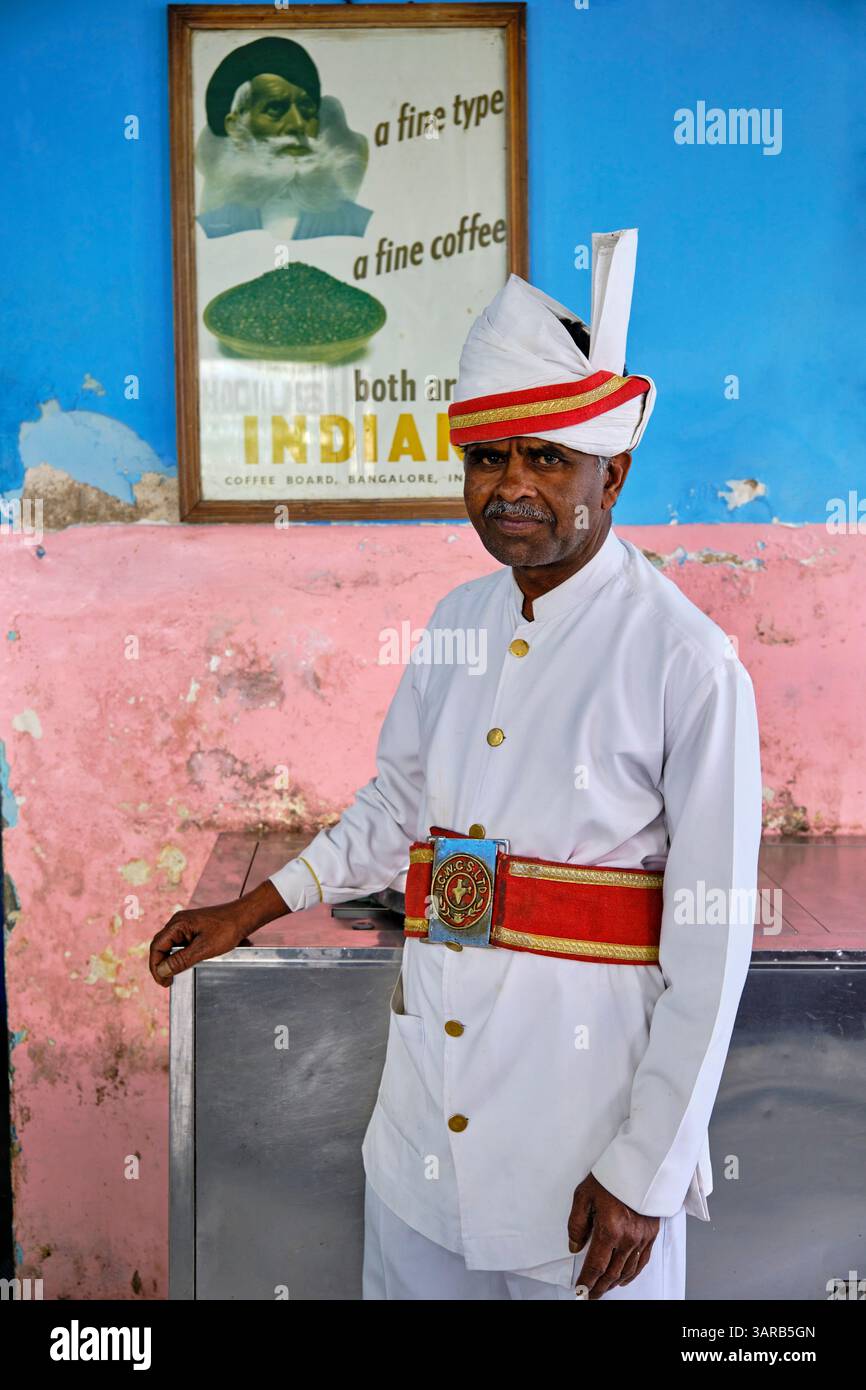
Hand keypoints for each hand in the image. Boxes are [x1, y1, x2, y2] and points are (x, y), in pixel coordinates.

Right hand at [148, 902, 249, 987]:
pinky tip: (183, 964)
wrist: (243, 917)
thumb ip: (181, 960)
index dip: (156, 967)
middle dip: (160, 965)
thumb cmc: (227, 929)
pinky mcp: (192, 928)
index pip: (156, 947)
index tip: (163, 981)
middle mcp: (178, 922)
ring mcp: (185, 924)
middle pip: (160, 946)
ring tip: (173, 976)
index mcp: (177, 924)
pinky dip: (178, 955)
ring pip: (169, 945)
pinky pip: (179, 943)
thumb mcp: (204, 949)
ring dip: (169, 961)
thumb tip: (162, 970)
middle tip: (166, 981)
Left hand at [567, 1172, 659, 1298]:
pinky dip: (632, 1274)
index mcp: (609, 1229)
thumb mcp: (583, 1195)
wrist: (640, 1164)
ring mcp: (641, 1238)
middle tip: (590, 1294)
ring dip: (614, 1283)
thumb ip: (577, 1224)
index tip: (581, 1290)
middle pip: (612, 1273)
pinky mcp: (651, 1234)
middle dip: (599, 1287)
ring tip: (604, 1287)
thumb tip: (574, 1246)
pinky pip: (642, 1262)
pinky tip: (624, 1278)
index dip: (587, 1282)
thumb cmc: (611, 1176)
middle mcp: (627, 1238)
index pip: (596, 1265)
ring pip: (627, 1271)